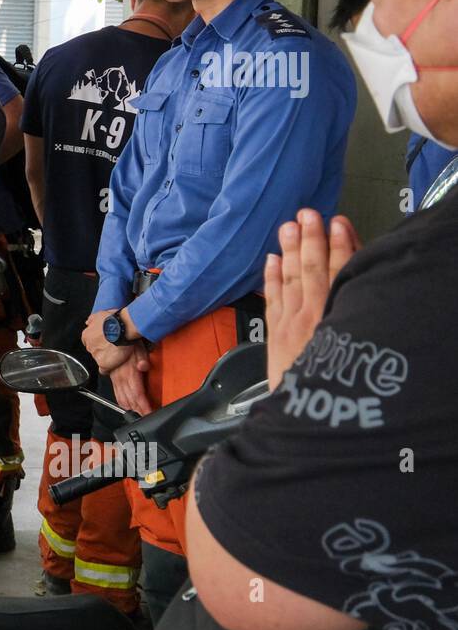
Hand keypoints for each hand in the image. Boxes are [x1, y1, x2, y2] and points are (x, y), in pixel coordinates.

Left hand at [82, 308, 136, 373]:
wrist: (124, 327)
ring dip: (107, 357)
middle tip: (113, 346)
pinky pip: (104, 370)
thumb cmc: (115, 320)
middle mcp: (89, 346)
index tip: (105, 341)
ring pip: (99, 359)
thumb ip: (92, 319)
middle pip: (94, 351)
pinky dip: (109, 368)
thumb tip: (87, 322)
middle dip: (102, 349)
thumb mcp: (100, 314)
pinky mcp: (103, 363)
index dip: (98, 342)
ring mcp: (95, 355)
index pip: (89, 342)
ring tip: (117, 353)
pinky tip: (115, 363)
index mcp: (87, 335)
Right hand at [110, 343, 152, 415]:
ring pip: (122, 399)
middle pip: (130, 400)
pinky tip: (126, 405)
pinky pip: (116, 393)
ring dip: (130, 407)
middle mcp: (121, 378)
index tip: (149, 412)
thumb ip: (142, 359)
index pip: (137, 395)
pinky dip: (122, 402)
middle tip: (146, 415)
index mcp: (129, 373)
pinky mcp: (113, 377)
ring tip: (138, 413)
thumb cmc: (128, 342)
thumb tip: (143, 366)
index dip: (143, 406)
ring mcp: (116, 379)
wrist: (114, 337)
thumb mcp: (139, 349)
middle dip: (139, 410)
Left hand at [264, 209, 360, 389]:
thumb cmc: (337, 385)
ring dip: (289, 251)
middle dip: (310, 240)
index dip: (340, 246)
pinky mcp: (275, 335)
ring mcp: (290, 324)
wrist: (307, 416)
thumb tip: (358, 286)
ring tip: (289, 226)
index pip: (338, 274)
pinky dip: (271, 278)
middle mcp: (311, 317)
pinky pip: (272, 300)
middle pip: (311, 270)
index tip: (339, 222)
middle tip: (307, 213)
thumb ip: (354, 315)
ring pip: (289, 280)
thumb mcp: (357, 348)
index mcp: (335, 319)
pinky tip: (271, 259)